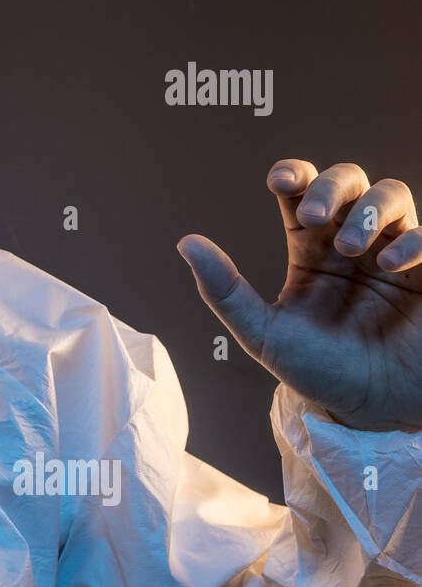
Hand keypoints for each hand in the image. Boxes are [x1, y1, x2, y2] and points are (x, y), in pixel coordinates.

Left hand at [179, 160, 421, 431]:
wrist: (374, 410)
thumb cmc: (320, 371)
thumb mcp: (264, 335)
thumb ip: (226, 291)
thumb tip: (186, 242)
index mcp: (311, 251)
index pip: (302, 194)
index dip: (295, 175)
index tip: (280, 181)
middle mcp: (352, 243)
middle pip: (349, 181)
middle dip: (331, 187)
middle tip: (313, 217)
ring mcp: (395, 253)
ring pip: (392, 195)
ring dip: (369, 210)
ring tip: (350, 246)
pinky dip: (412, 240)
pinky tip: (390, 264)